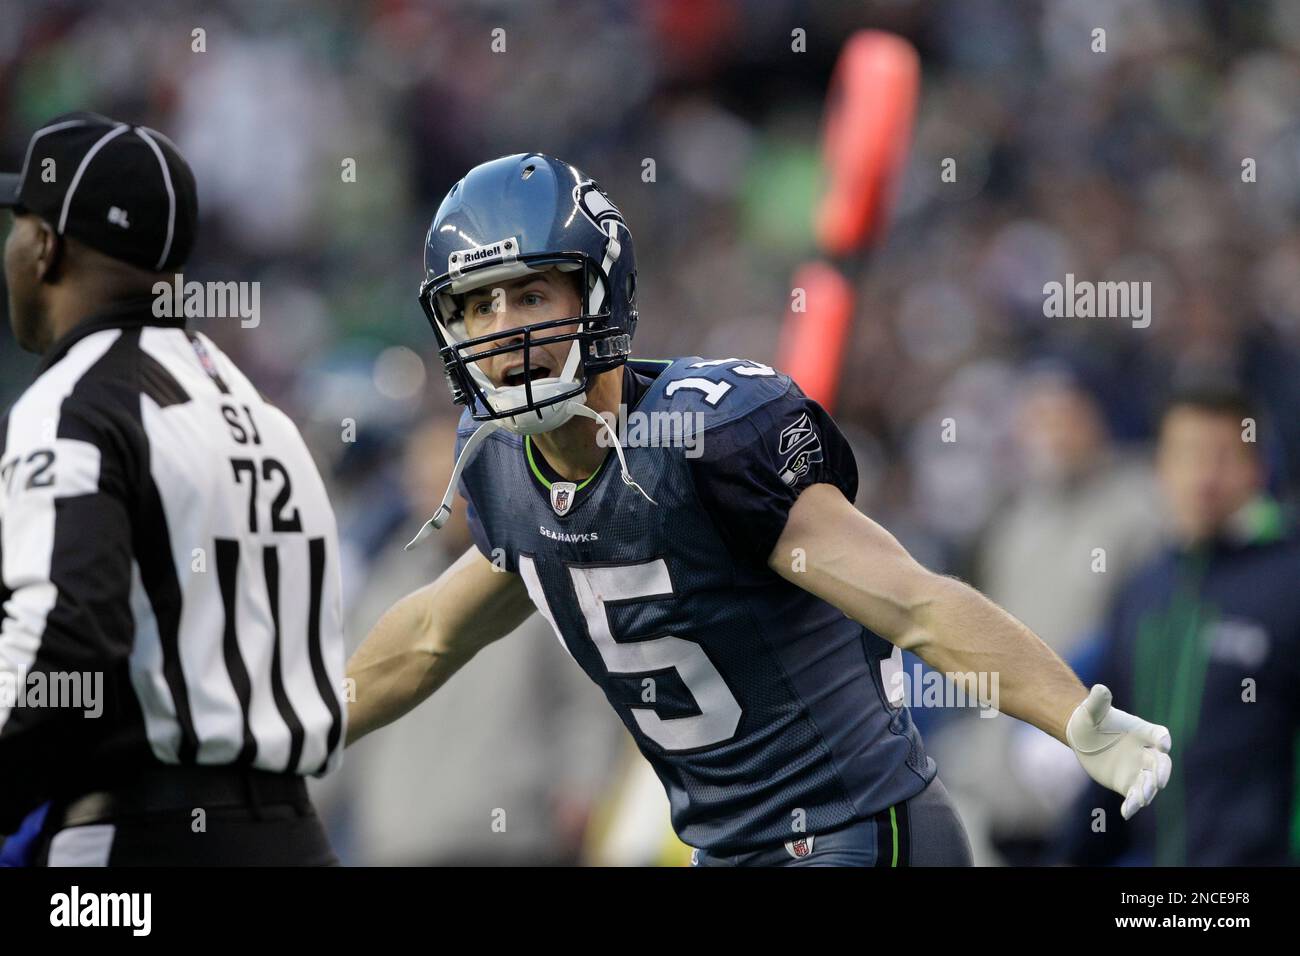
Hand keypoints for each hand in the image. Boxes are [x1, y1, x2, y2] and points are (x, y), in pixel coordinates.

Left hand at [1066, 684, 1171, 819]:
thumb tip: (1100, 689)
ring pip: (1149, 782)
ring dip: (1148, 790)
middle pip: (1161, 764)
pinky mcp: (1127, 783)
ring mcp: (1138, 769)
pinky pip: (1134, 795)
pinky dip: (1132, 804)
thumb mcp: (1091, 709)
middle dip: (1162, 772)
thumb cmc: (1091, 719)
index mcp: (1141, 731)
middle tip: (1158, 781)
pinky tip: (1126, 812)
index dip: (1162, 740)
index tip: (1164, 745)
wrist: (1083, 737)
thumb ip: (1098, 701)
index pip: (1158, 735)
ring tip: (1142, 799)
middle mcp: (1145, 752)